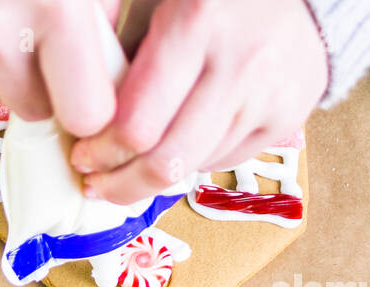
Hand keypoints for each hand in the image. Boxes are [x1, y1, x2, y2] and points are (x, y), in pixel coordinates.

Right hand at [0, 0, 122, 137]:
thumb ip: (103, 8)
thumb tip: (110, 58)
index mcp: (53, 9)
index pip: (84, 114)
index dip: (91, 105)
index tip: (94, 92)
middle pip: (33, 109)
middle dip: (45, 86)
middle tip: (49, 44)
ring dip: (4, 69)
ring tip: (8, 16)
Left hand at [70, 0, 327, 203]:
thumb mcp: (160, 3)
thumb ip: (124, 55)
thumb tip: (83, 118)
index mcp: (195, 26)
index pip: (137, 124)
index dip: (101, 153)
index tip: (82, 156)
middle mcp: (238, 65)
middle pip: (165, 161)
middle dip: (121, 185)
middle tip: (98, 184)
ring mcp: (268, 97)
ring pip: (193, 167)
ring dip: (154, 177)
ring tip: (130, 168)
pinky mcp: (287, 119)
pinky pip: (224, 161)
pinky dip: (193, 162)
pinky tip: (179, 145)